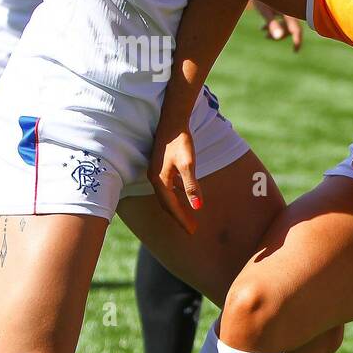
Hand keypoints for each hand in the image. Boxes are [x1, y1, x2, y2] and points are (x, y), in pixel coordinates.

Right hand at [149, 119, 201, 233]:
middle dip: (179, 217)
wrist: (172, 121)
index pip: (172, 207)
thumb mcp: (188, 164)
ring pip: (167, 196)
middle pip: (167, 204)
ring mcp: (156, 172)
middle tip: (191, 229)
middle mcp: (155, 178)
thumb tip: (197, 207)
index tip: (192, 232)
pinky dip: (176, 195)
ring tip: (188, 216)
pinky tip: (184, 194)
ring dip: (177, 207)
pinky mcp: (161, 166)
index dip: (182, 220)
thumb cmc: (180, 142)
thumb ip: (192, 186)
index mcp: (160, 181)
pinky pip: (168, 187)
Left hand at [251, 0, 302, 50]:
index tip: (295, 50)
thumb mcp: (264, 8)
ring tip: (262, 32)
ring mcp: (287, 2)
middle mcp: (291, 6)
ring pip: (286, 20)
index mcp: (291, 9)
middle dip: (281, 33)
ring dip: (276, 27)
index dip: (297, 41)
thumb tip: (278, 37)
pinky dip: (274, 20)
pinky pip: (282, 13)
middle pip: (291, 25)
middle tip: (266, 37)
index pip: (296, 29)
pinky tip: (262, 25)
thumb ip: (272, 24)